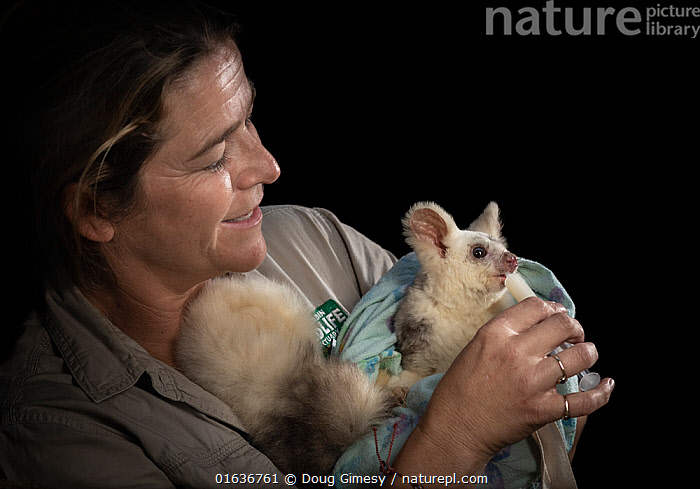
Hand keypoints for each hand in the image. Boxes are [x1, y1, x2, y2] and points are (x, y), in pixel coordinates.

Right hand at [393, 297, 613, 475]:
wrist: (455, 428)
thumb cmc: (460, 389)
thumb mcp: (475, 348)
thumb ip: (504, 334)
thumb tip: (535, 325)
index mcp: (496, 334)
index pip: (536, 307)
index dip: (552, 309)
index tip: (557, 316)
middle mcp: (516, 352)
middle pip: (562, 325)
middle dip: (574, 327)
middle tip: (573, 334)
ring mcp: (532, 381)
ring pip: (580, 356)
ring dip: (588, 353)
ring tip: (585, 355)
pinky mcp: (543, 409)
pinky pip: (584, 400)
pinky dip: (600, 393)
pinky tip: (605, 385)